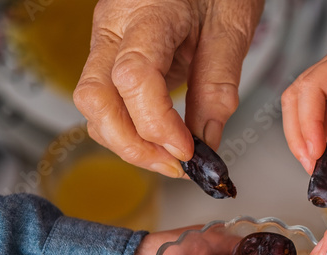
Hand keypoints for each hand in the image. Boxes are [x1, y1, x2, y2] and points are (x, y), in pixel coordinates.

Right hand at [74, 0, 263, 177]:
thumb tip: (207, 141)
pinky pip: (107, 101)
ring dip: (129, 143)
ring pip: (94, 106)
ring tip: (174, 159)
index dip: (157, 124)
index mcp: (147, 13)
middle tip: (176, 166)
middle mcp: (114, 26)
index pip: (134, 77)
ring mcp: (106, 40)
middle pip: (95, 98)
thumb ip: (218, 84)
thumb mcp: (232, 26)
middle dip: (132, 144)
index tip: (188, 150)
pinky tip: (162, 142)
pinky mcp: (111, 54)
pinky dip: (130, 129)